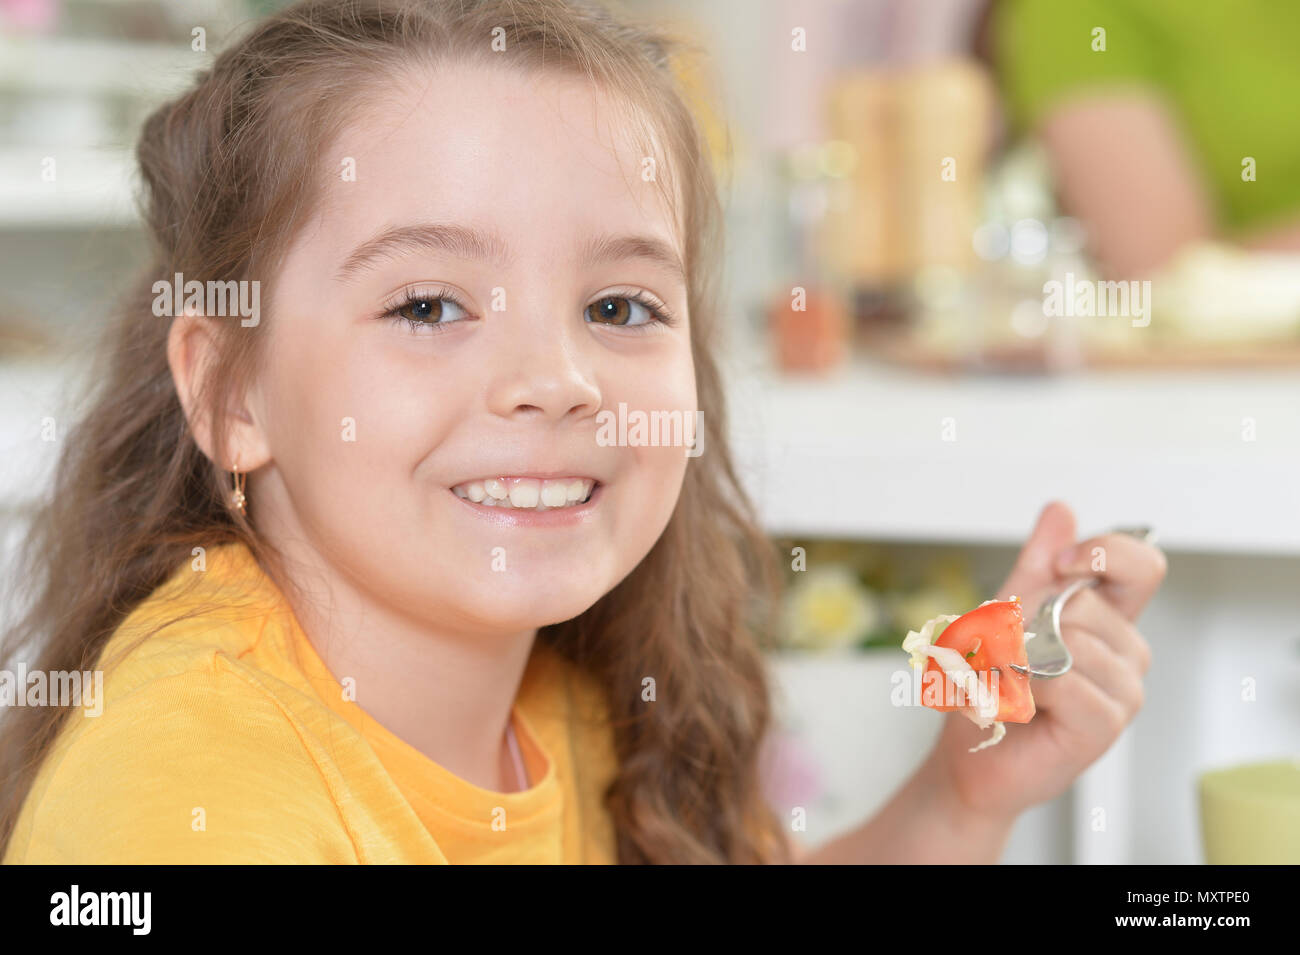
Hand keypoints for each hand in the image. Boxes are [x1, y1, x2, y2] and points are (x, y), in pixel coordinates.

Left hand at [928, 500, 1167, 821]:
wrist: (972, 747)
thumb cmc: (994, 682)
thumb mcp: (1009, 608)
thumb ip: (1039, 562)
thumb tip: (1061, 509)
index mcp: (1110, 619)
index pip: (1142, 566)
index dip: (1106, 553)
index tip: (1060, 564)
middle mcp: (1126, 652)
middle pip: (1083, 605)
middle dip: (1023, 623)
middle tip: (1001, 653)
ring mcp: (1122, 690)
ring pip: (1068, 643)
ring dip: (1012, 659)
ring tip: (1002, 680)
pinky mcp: (1105, 724)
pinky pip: (1061, 682)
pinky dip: (1019, 688)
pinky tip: (1012, 704)